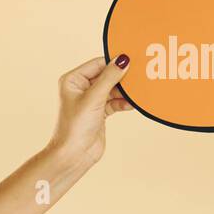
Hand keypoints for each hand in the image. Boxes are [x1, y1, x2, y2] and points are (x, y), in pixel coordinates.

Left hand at [45, 55, 133, 169]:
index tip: (133, 61)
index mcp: (73, 80)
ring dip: (125, 92)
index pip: (97, 64)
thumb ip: (109, 78)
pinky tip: (132, 105)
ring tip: (138, 93)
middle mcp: (81, 88)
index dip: (114, 62)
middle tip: (140, 76)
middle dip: (122, 78)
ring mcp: (91, 100)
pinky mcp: (100, 112)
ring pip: (113, 89)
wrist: (75, 154)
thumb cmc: (75, 126)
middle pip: (107, 76)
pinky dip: (124, 103)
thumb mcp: (94, 98)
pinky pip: (115, 102)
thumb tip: (123, 60)